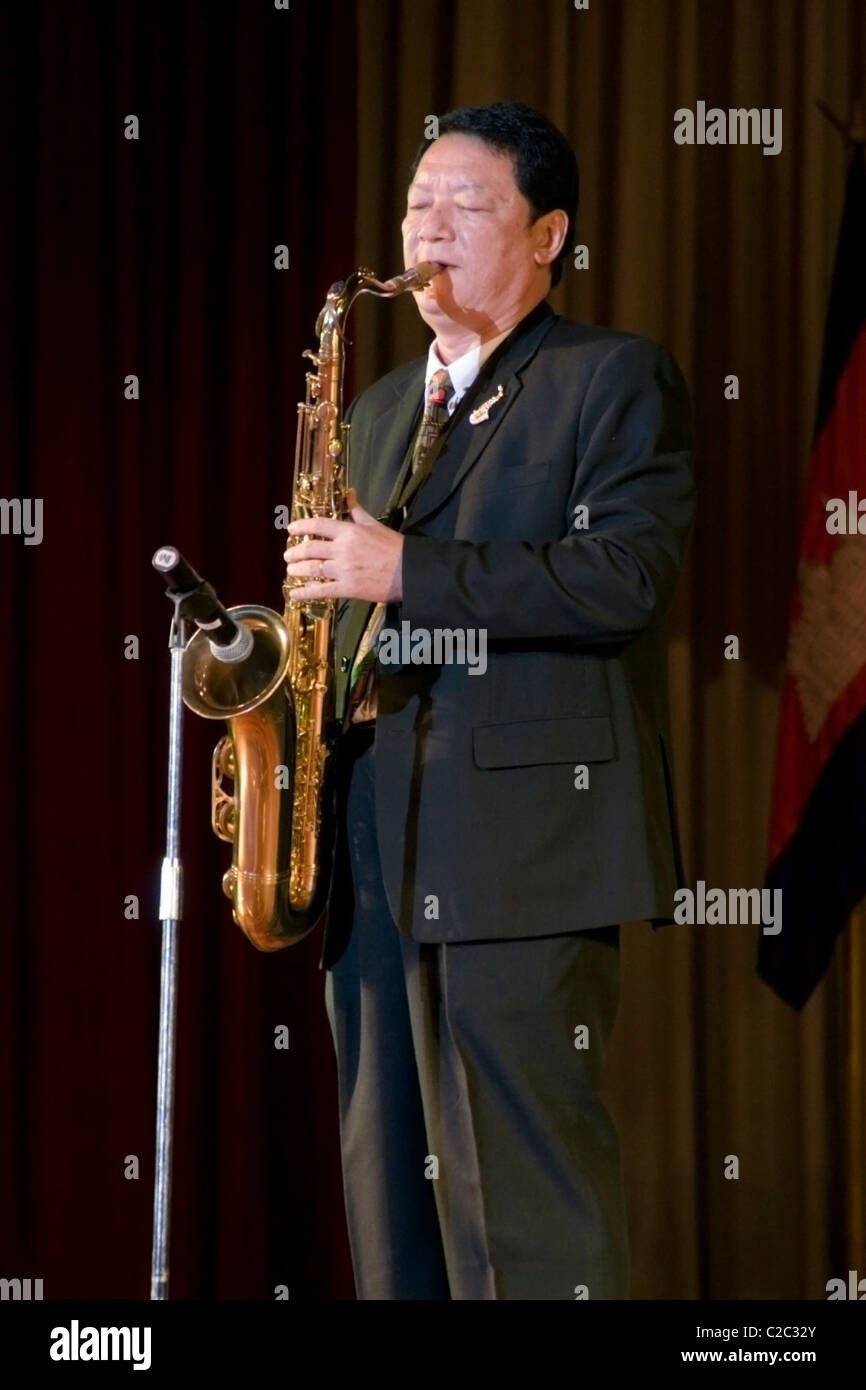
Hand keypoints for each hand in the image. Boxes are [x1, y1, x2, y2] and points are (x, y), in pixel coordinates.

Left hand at [284, 488, 403, 602]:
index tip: (291, 529)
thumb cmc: (394, 547)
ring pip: (312, 569)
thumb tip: (349, 494)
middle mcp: (342, 550)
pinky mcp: (347, 588)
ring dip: (297, 570)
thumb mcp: (374, 524)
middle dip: (295, 552)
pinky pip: (322, 590)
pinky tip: (295, 595)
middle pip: (310, 548)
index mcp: (349, 532)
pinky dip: (305, 593)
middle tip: (288, 555)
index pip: (318, 525)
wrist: (409, 572)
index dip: (301, 526)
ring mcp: (343, 570)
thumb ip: (356, 511)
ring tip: (291, 571)